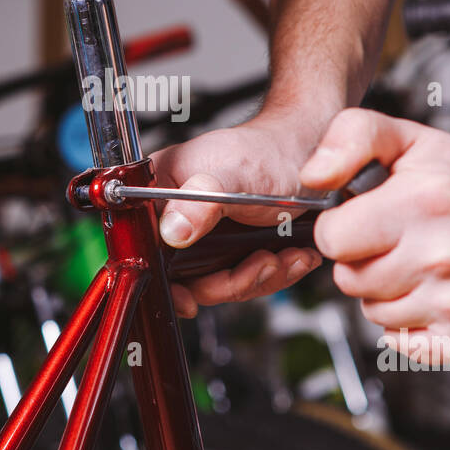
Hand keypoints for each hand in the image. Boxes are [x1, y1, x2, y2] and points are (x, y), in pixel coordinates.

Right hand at [152, 112, 323, 316]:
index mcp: (160, 192)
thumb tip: (173, 231)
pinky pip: (243, 279)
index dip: (166, 279)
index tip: (190, 297)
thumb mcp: (233, 175)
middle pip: (184, 276)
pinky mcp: (230, 249)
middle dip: (230, 280)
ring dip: (258, 277)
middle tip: (265, 263)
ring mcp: (204, 236)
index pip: (145, 247)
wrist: (304, 156)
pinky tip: (293, 257)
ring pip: (218, 282)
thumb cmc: (266, 153)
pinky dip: (272, 274)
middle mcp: (177, 216)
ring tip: (286, 257)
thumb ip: (201, 202)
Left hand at [300, 108, 449, 363]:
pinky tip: (431, 292)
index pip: (332, 238)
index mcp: (426, 201)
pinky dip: (408, 321)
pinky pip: (398, 341)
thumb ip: (350, 139)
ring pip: (371, 311)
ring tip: (419, 262)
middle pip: (348, 279)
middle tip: (396, 239)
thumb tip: (312, 176)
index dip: (340, 227)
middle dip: (362, 259)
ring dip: (386, 290)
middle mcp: (444, 255)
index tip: (363, 218)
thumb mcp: (410, 140)